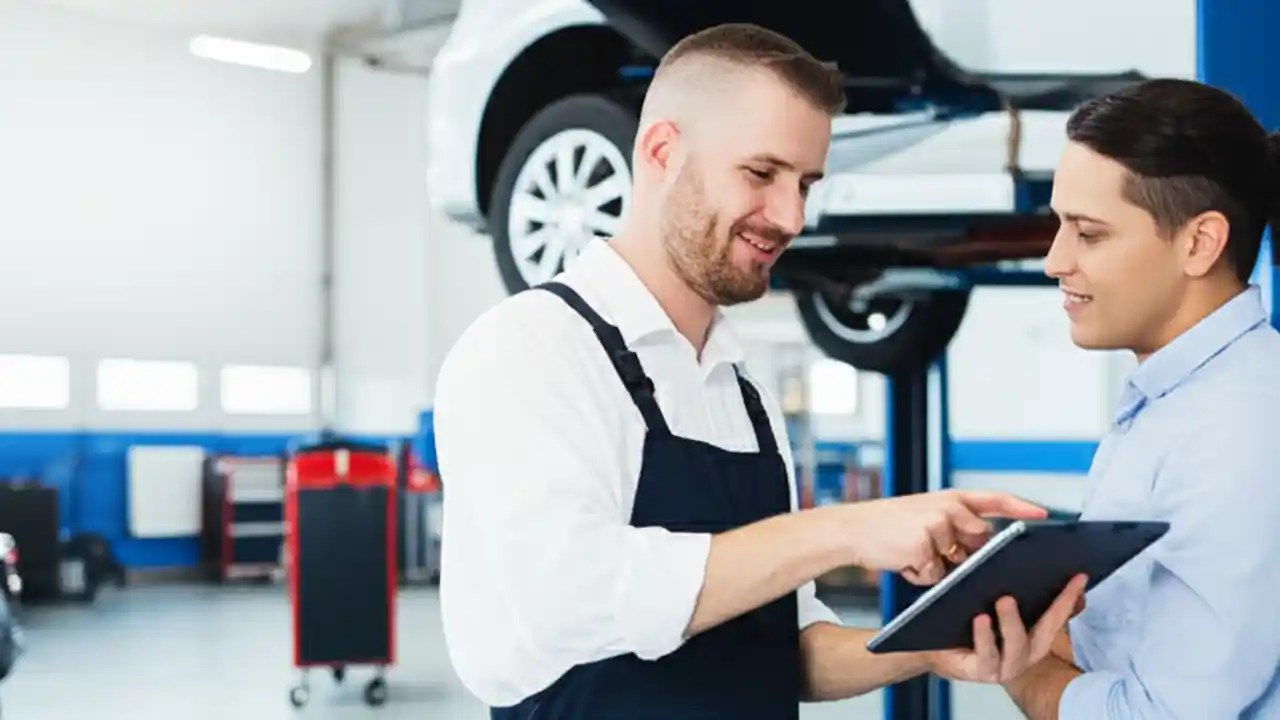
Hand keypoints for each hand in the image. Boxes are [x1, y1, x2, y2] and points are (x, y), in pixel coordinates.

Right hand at [840, 490, 1047, 584]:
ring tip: (908, 552)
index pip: (994, 500)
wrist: (851, 529)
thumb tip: (978, 549)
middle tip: (930, 549)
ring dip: (935, 567)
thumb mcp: (924, 517)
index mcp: (949, 498)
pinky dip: (918, 575)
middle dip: (962, 554)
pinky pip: (934, 575)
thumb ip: (954, 527)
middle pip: (978, 541)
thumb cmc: (887, 527)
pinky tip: (901, 560)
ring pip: (954, 563)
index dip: (1020, 507)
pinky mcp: (923, 545)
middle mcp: (946, 507)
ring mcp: (936, 526)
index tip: (1044, 515)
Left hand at [927, 573, 1088, 682]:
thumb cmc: (964, 620)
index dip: (1069, 596)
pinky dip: (984, 637)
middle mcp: (1025, 652)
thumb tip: (1023, 554)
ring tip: (1004, 599)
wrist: (932, 646)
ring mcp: (1006, 665)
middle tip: (1058, 582)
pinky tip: (980, 619)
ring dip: (1012, 622)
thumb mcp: (987, 599)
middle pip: (1047, 630)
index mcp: (1030, 634)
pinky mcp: (983, 671)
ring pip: (1017, 645)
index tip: (1079, 575)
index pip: (1056, 614)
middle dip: (1056, 607)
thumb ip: (1009, 586)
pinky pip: (987, 656)